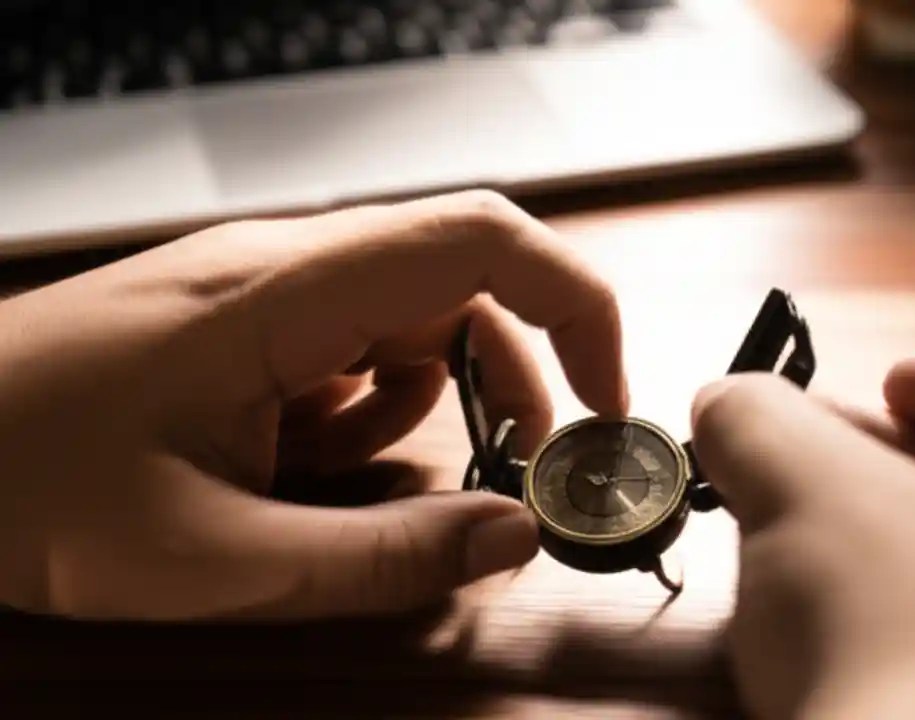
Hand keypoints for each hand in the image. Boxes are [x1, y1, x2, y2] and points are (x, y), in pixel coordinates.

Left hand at [0, 190, 626, 621]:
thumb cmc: (17, 490)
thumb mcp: (212, 559)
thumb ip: (378, 559)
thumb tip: (512, 540)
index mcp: (286, 294)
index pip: (484, 241)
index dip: (577, 307)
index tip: (606, 404)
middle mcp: (285, 272)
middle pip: (462, 285)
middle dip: (513, 382)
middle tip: (524, 479)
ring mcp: (260, 296)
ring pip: (409, 324)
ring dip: (434, 408)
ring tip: (388, 494)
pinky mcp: (240, 329)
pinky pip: (348, 355)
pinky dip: (366, 418)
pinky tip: (311, 473)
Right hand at [691, 351, 914, 719]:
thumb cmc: (897, 627)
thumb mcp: (804, 482)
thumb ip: (756, 417)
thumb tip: (728, 404)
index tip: (892, 385)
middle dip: (889, 449)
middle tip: (803, 446)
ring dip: (866, 527)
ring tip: (776, 521)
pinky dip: (871, 607)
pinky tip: (793, 611)